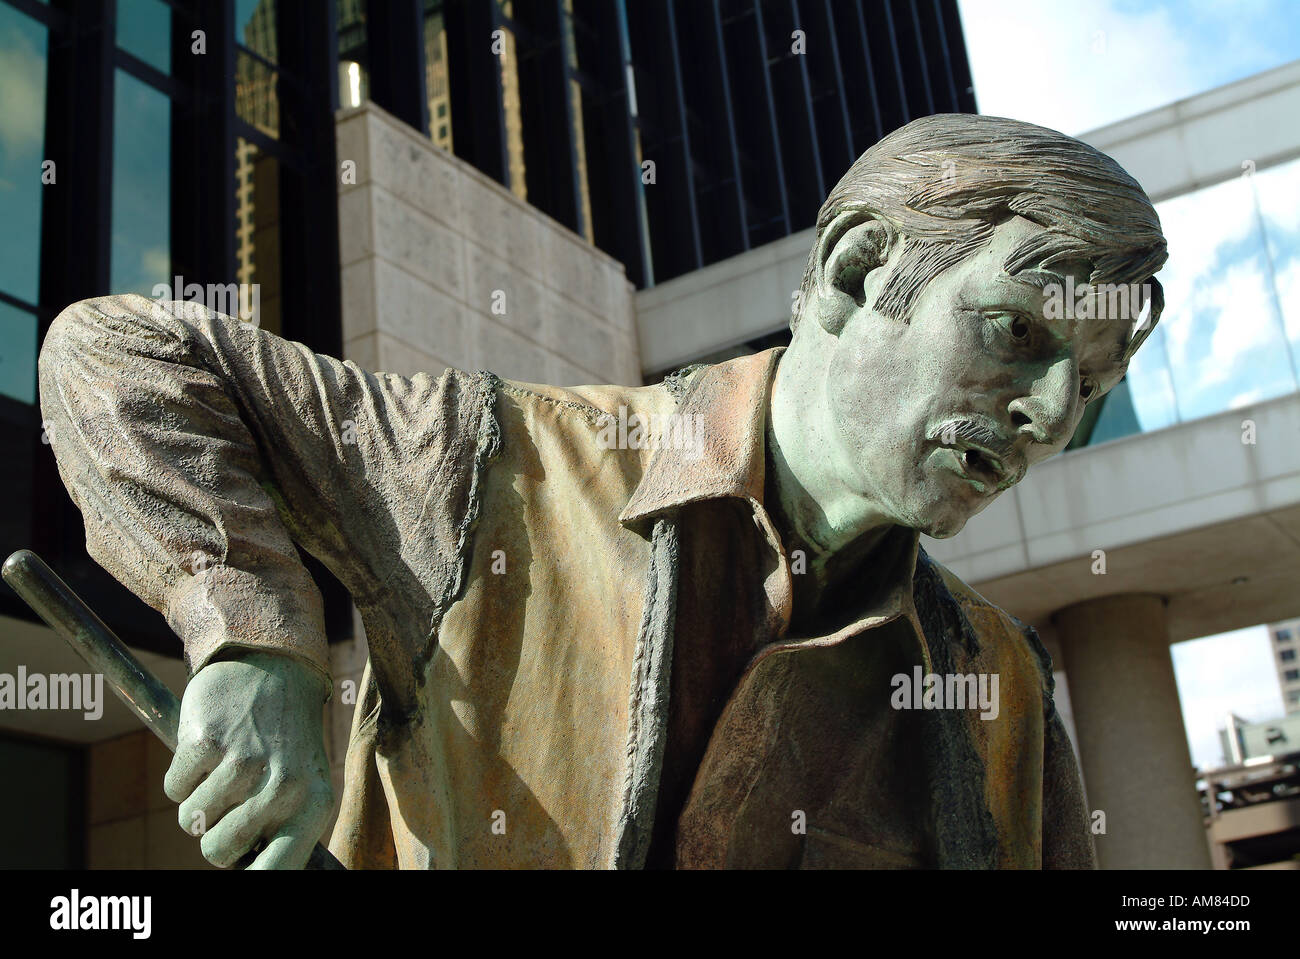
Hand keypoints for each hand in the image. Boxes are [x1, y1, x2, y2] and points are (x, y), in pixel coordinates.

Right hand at [164, 650, 332, 868]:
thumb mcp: (305, 787)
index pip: (274, 874)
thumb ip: (283, 834)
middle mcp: (283, 790)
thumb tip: (252, 873)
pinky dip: (183, 774)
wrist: (278, 665)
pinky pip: (173, 789)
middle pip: (216, 852)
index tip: (234, 868)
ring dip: (197, 799)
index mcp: (312, 807)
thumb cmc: (286, 740)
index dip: (246, 877)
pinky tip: (212, 746)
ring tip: (226, 767)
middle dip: (212, 833)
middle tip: (230, 801)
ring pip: (190, 820)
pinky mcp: (207, 742)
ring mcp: (244, 765)